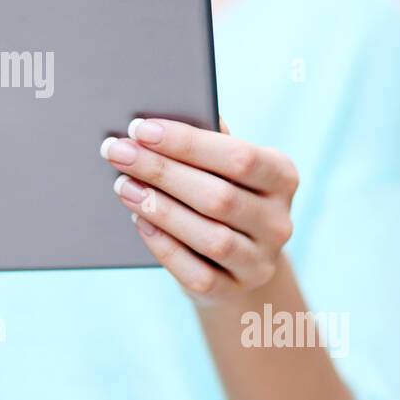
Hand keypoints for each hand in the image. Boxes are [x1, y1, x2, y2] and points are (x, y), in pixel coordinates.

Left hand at [100, 117, 298, 305]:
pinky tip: (140, 221)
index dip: (187, 143)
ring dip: (161, 209)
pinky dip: (165, 246)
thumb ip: (207, 139)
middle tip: (118, 153)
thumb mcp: (224, 165)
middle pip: (219, 197)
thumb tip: (161, 109)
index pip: (238, 157)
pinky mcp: (235, 289)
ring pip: (211, 237)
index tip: (141, 128)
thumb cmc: (220, 191)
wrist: (236, 258)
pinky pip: (198, 273)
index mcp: (282, 175)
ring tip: (123, 186)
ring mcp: (261, 260)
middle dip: (162, 171)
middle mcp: (279, 220)